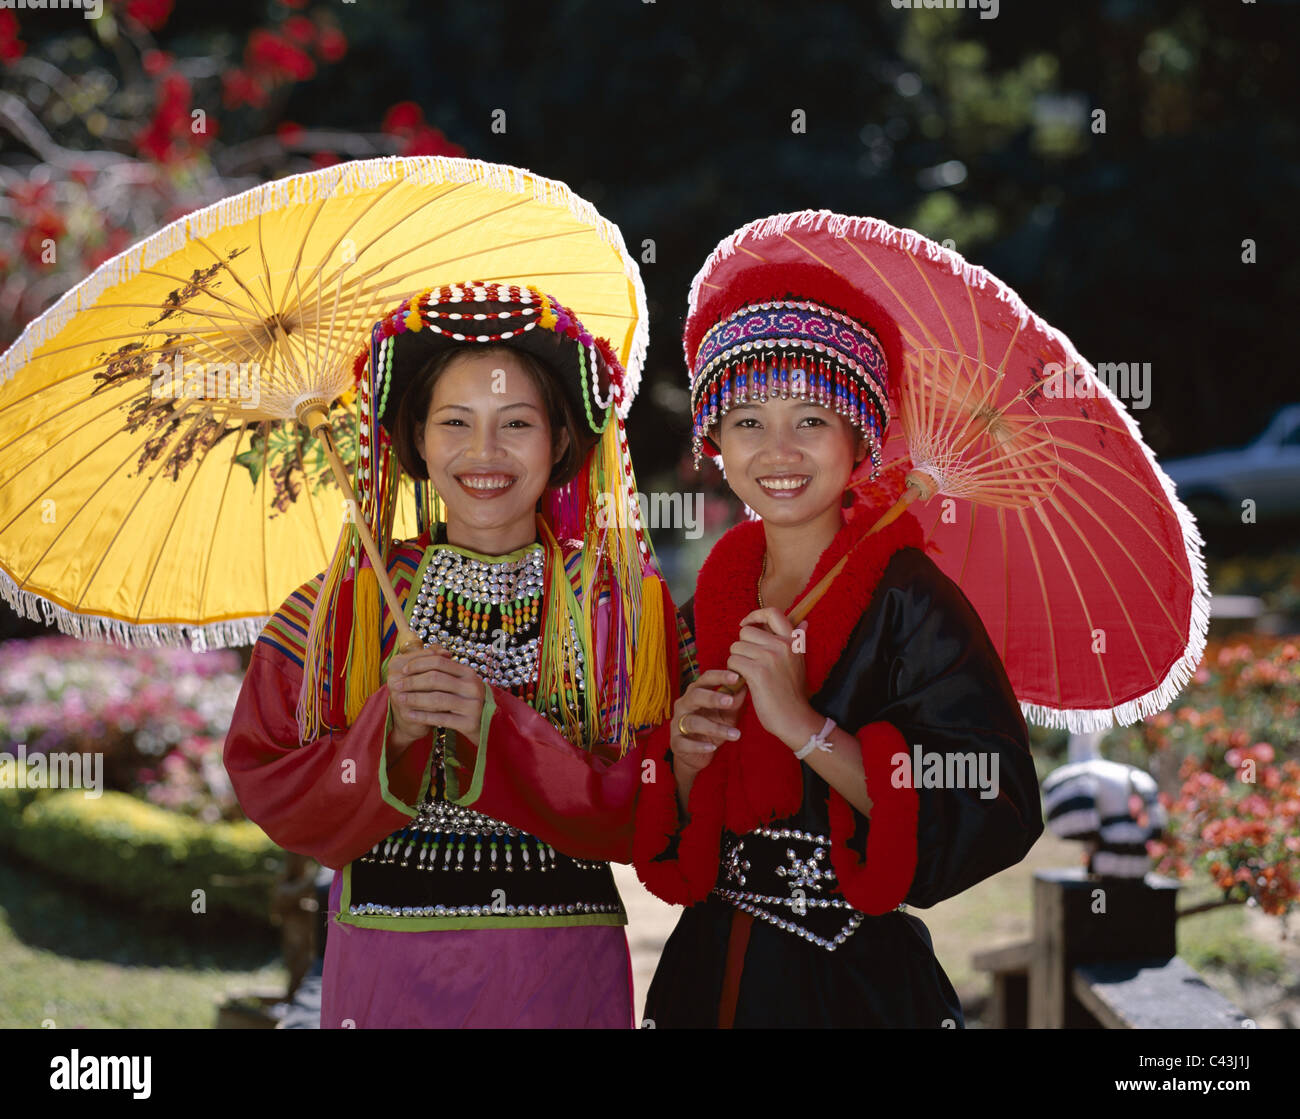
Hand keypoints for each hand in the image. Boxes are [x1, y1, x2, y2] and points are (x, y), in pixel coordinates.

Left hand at [387, 646, 485, 747]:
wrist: (488, 726)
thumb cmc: (467, 702)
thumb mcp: (460, 683)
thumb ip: (445, 669)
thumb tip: (423, 651)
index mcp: (469, 674)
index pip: (440, 662)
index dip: (419, 664)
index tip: (403, 669)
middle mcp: (472, 687)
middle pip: (436, 678)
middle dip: (413, 681)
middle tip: (397, 685)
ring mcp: (472, 705)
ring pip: (437, 699)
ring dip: (414, 698)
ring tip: (400, 699)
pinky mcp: (469, 722)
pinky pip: (441, 718)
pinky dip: (422, 716)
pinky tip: (410, 715)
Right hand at [668, 669, 746, 776]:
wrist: (695, 754)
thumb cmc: (712, 728)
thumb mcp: (727, 715)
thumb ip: (735, 701)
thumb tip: (746, 685)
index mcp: (695, 693)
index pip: (705, 679)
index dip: (719, 676)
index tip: (736, 677)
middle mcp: (684, 705)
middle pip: (694, 696)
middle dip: (712, 698)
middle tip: (730, 701)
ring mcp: (677, 723)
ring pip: (693, 722)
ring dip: (714, 728)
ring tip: (735, 734)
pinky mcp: (676, 742)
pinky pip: (685, 743)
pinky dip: (699, 746)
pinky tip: (712, 748)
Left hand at [726, 608, 819, 749]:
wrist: (794, 718)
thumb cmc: (792, 692)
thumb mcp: (798, 662)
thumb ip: (797, 641)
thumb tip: (804, 623)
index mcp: (792, 641)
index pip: (772, 613)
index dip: (755, 615)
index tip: (746, 624)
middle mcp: (782, 645)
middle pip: (746, 632)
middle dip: (742, 647)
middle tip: (749, 663)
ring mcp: (770, 658)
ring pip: (736, 647)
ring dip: (737, 660)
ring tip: (748, 673)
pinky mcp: (758, 672)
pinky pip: (733, 661)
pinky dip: (733, 672)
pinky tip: (744, 681)